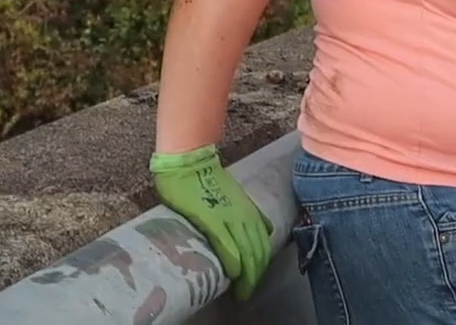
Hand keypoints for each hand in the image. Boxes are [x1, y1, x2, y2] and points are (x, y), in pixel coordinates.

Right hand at [150, 144, 274, 299]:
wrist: (190, 161)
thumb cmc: (208, 179)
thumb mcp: (237, 197)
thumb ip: (250, 214)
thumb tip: (265, 228)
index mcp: (249, 211)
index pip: (261, 245)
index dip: (260, 266)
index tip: (254, 281)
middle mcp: (244, 216)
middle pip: (257, 251)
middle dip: (255, 275)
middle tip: (247, 293)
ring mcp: (229, 217)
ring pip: (246, 251)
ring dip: (246, 275)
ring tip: (243, 291)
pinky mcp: (211, 219)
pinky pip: (226, 243)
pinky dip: (233, 260)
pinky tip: (234, 274)